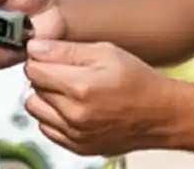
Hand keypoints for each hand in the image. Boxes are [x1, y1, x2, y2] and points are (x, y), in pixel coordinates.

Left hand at [22, 39, 175, 156]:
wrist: (160, 115)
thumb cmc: (138, 81)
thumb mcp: (106, 52)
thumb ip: (66, 49)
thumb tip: (35, 47)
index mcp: (80, 87)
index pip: (34, 68)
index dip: (40, 57)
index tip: (49, 54)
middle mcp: (74, 115)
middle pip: (33, 87)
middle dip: (44, 75)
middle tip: (66, 70)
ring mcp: (75, 134)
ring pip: (35, 109)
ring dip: (45, 96)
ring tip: (68, 89)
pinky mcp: (77, 146)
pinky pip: (47, 128)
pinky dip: (53, 116)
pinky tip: (72, 106)